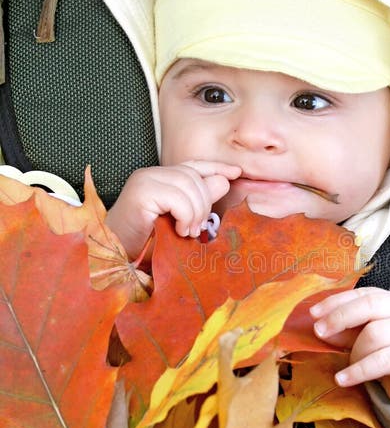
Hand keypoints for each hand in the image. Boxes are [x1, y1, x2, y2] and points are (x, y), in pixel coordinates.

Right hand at [105, 160, 241, 258]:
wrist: (116, 262)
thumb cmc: (146, 247)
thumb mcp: (180, 223)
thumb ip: (199, 202)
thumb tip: (224, 181)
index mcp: (161, 180)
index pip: (194, 165)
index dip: (216, 167)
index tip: (236, 173)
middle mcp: (151, 175)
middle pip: (194, 176)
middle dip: (204, 203)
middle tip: (197, 230)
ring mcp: (144, 181)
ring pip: (188, 185)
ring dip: (195, 213)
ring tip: (187, 232)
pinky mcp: (140, 192)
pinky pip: (178, 197)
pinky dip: (185, 216)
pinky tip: (178, 231)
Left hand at [310, 287, 389, 406]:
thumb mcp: (371, 337)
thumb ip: (349, 331)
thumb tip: (320, 329)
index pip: (363, 294)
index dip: (336, 301)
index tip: (313, 313)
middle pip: (369, 305)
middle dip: (340, 317)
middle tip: (319, 331)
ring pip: (374, 334)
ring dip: (354, 351)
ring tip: (348, 365)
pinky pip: (381, 361)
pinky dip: (358, 370)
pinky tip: (342, 379)